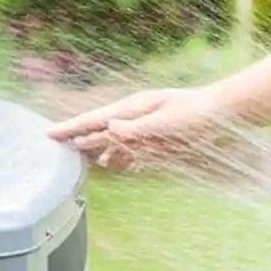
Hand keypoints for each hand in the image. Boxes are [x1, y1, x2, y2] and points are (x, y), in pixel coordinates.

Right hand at [46, 87, 226, 170]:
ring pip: (112, 139)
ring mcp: (145, 126)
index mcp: (133, 109)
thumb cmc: (195, 114)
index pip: (94, 120)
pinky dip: (117, 155)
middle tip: (53, 144)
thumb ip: (136, 129)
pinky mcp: (157, 136)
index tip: (50, 133)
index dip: (71, 128)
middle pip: (98, 129)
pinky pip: (130, 148)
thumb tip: (108, 129)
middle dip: (76, 136)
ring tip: (77, 156)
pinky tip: (111, 162)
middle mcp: (135, 116)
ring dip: (95, 148)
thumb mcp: (165, 122)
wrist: (221, 112)